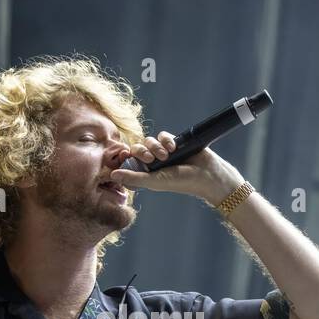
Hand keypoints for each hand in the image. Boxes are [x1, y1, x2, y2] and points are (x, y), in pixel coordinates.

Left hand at [110, 132, 245, 206]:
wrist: (206, 174)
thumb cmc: (181, 182)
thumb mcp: (155, 181)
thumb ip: (134, 178)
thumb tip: (113, 175)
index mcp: (145, 174)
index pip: (128, 163)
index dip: (126, 158)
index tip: (126, 156)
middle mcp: (152, 164)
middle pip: (136, 149)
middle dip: (142, 151)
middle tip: (150, 158)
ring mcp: (163, 153)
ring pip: (148, 141)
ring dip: (155, 146)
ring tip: (166, 155)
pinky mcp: (173, 143)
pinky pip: (161, 135)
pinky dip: (166, 139)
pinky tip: (174, 147)